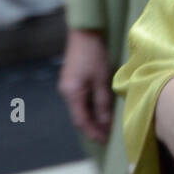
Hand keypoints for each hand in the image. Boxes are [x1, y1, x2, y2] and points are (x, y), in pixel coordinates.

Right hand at [58, 28, 112, 142]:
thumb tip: (105, 123)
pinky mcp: (71, 79)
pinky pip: (80, 99)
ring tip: (106, 124)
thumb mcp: (102, 79)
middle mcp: (66, 92)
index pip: (81, 121)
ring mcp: (67, 85)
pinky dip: (89, 106)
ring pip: (79, 108)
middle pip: (79, 116)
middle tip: (107, 136)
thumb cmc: (94, 54)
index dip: (93, 132)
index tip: (105, 141)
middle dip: (92, 127)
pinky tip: (99, 108)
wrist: (85, 31)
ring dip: (92, 117)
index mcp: (72, 94)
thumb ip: (102, 103)